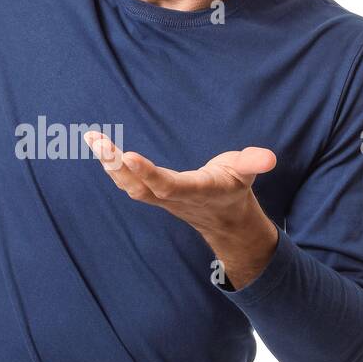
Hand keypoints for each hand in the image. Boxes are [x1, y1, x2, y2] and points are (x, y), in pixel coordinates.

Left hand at [83, 132, 276, 245]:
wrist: (225, 220)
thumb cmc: (234, 189)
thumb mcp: (247, 174)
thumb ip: (253, 163)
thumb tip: (269, 157)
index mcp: (196, 191)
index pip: (168, 184)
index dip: (148, 173)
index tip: (129, 156)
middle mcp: (173, 197)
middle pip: (140, 187)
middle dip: (117, 167)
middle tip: (98, 142)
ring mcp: (160, 199)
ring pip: (129, 186)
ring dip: (109, 165)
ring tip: (93, 140)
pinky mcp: (153, 194)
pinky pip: (127, 183)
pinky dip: (112, 168)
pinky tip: (100, 149)